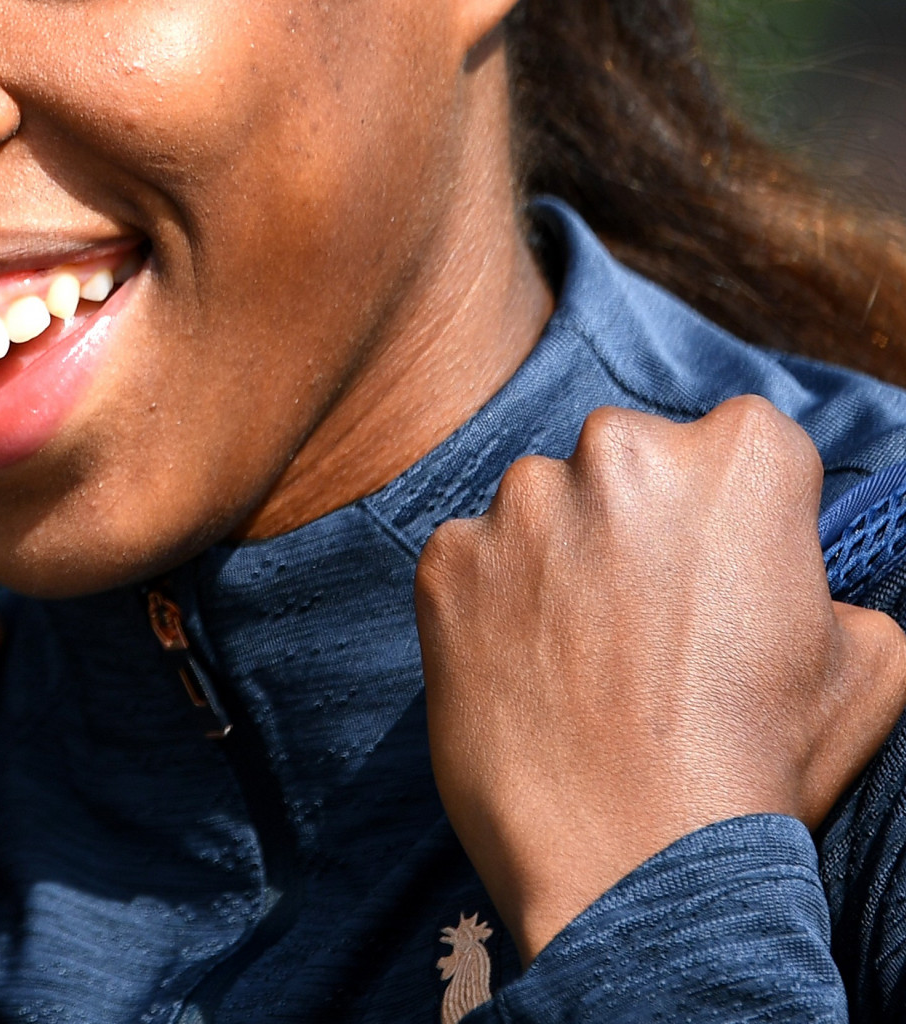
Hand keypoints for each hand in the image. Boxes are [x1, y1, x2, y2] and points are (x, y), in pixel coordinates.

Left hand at [417, 395, 905, 963]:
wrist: (631, 868)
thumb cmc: (758, 770)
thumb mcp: (868, 667)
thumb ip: (836, 588)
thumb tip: (804, 581)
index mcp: (737, 458)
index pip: (745, 443)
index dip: (743, 513)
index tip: (730, 573)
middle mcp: (618, 450)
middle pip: (630, 460)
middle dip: (640, 520)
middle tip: (653, 622)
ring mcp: (521, 501)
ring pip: (545, 505)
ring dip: (561, 557)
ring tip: (588, 662)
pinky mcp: (446, 555)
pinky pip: (475, 557)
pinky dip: (494, 603)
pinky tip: (528, 676)